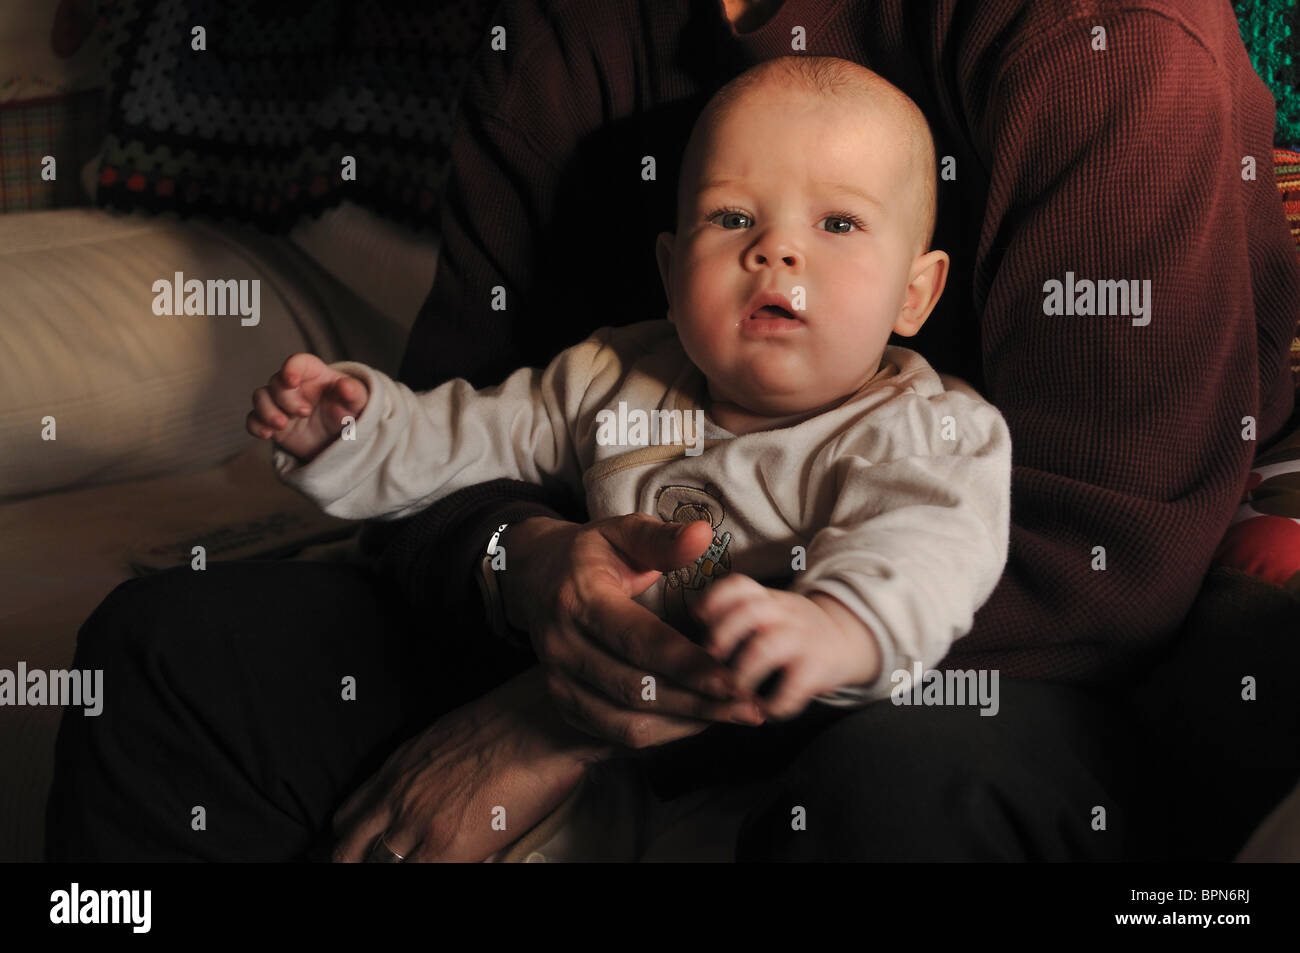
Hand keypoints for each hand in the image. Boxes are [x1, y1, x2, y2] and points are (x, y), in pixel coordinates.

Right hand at [246, 353, 368, 462]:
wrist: (338, 439)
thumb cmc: (347, 413)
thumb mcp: (357, 403)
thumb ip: (354, 393)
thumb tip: (346, 386)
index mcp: (313, 374)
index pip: (296, 362)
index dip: (291, 368)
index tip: (292, 381)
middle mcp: (293, 386)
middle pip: (276, 382)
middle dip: (286, 398)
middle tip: (304, 413)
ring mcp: (280, 403)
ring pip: (260, 397)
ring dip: (266, 410)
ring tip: (282, 425)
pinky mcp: (271, 421)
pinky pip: (253, 419)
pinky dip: (256, 425)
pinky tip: (267, 434)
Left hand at [332, 667, 611, 862]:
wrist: (538, 724)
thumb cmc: (508, 722)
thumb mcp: (446, 738)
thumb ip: (426, 771)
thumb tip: (431, 796)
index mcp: (397, 768)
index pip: (350, 817)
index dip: (353, 840)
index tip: (360, 850)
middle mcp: (398, 797)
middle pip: (349, 850)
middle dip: (357, 861)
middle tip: (375, 863)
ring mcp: (418, 824)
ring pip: (380, 864)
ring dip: (395, 864)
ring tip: (419, 859)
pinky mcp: (447, 847)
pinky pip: (418, 874)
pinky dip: (425, 870)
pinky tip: (443, 863)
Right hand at [497, 514, 765, 748]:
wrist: (535, 576)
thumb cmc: (590, 554)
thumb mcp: (622, 532)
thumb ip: (663, 539)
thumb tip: (702, 535)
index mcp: (579, 599)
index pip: (640, 641)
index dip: (690, 664)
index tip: (735, 678)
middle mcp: (562, 646)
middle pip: (637, 689)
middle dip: (698, 702)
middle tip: (749, 704)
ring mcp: (558, 680)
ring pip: (627, 721)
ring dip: (684, 723)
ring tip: (732, 715)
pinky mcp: (564, 703)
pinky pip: (617, 733)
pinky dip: (662, 733)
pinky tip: (697, 720)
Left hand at [694, 574, 880, 719]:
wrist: (848, 642)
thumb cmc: (794, 630)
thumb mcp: (772, 610)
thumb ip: (739, 610)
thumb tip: (695, 612)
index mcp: (769, 600)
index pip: (740, 586)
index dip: (715, 599)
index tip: (699, 617)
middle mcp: (785, 615)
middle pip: (749, 612)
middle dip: (723, 634)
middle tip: (713, 656)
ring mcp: (803, 640)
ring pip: (767, 647)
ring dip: (743, 672)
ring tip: (734, 689)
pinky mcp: (818, 668)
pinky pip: (793, 687)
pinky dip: (774, 703)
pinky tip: (764, 709)